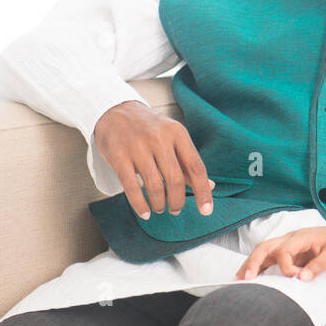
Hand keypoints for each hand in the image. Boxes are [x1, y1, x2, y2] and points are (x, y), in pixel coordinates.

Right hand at [93, 100, 213, 219]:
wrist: (116, 112)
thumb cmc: (150, 130)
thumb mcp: (173, 139)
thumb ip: (188, 163)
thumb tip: (210, 187)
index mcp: (178, 133)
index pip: (196, 167)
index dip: (203, 191)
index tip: (206, 210)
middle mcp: (159, 138)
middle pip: (175, 179)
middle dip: (177, 201)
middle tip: (176, 210)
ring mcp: (137, 147)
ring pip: (154, 186)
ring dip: (159, 204)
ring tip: (160, 208)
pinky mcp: (119, 156)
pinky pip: (132, 187)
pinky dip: (140, 205)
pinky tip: (145, 212)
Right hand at [235, 223, 325, 280]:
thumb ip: (319, 265)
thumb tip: (302, 278)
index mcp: (300, 237)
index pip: (283, 251)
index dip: (286, 267)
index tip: (297, 278)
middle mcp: (289, 238)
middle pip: (265, 247)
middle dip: (253, 263)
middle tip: (246, 279)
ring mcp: (285, 244)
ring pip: (262, 252)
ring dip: (249, 265)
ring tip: (237, 281)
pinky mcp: (284, 252)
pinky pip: (266, 258)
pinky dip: (255, 267)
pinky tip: (247, 278)